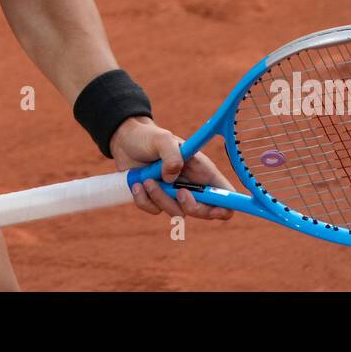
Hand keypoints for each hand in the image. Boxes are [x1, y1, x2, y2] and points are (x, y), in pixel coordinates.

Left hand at [110, 117, 233, 221]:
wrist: (125, 142)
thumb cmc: (149, 138)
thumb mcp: (162, 139)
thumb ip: (172, 155)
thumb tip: (172, 179)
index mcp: (202, 170)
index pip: (225, 194)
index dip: (225, 206)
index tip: (214, 209)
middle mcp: (191, 185)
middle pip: (206, 212)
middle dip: (192, 207)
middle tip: (179, 192)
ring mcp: (173, 195)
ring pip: (176, 213)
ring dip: (161, 198)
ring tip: (147, 179)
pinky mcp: (156, 200)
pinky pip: (154, 210)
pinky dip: (144, 200)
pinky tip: (137, 184)